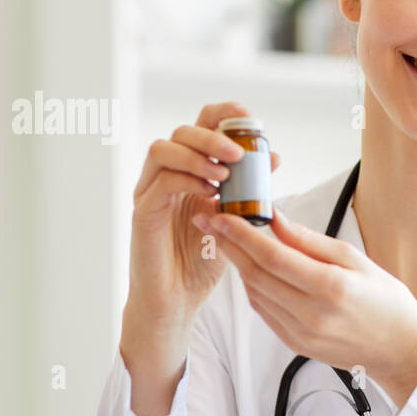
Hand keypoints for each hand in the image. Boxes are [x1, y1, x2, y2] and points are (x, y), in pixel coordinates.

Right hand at [124, 101, 281, 327]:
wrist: (177, 300)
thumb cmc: (201, 261)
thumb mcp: (234, 220)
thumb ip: (249, 190)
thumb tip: (273, 158)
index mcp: (189, 172)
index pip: (200, 127)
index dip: (221, 115)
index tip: (247, 117)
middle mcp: (166, 176)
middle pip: (181, 132)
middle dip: (212, 136)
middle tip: (239, 154)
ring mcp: (150, 192)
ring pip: (162, 150)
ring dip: (197, 156)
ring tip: (224, 175)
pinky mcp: (143, 213)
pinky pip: (158, 183)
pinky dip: (185, 180)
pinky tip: (209, 194)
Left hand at [195, 207, 416, 406]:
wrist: (399, 350)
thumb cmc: (386, 301)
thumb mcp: (356, 260)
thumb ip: (311, 241)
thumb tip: (275, 219)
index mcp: (330, 288)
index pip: (272, 256)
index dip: (241, 233)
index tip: (221, 214)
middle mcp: (311, 314)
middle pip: (255, 274)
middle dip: (229, 244)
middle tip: (209, 220)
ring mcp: (301, 333)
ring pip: (254, 293)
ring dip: (238, 265)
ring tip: (229, 240)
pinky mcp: (295, 344)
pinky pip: (264, 311)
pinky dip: (253, 287)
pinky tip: (252, 269)